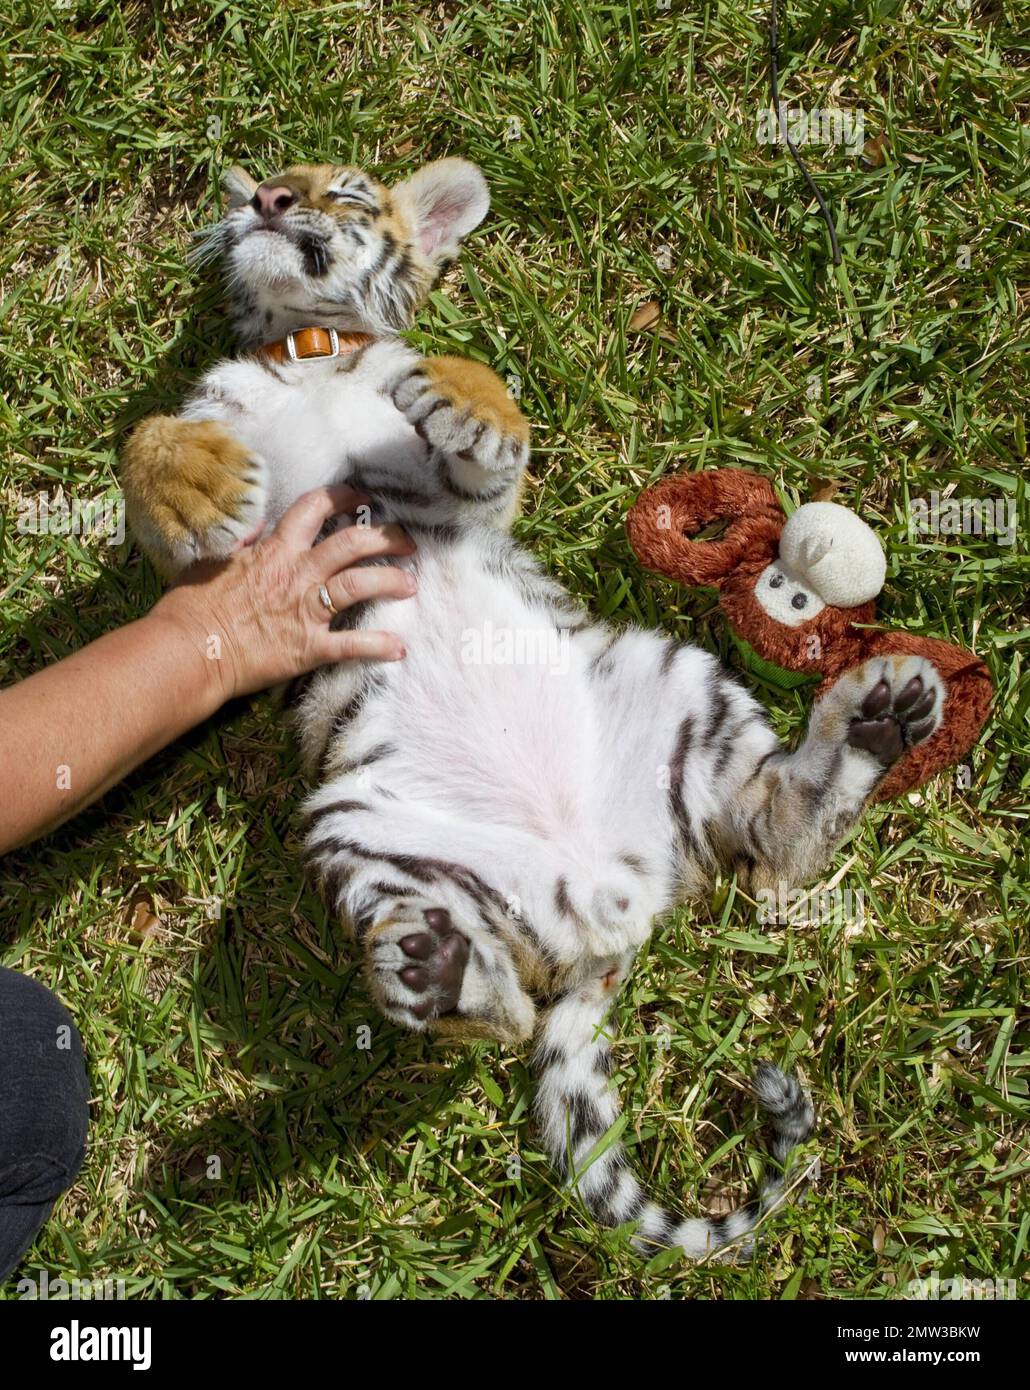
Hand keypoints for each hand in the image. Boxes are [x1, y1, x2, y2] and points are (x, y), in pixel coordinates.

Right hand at [150, 484, 415, 701]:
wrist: (187, 649)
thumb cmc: (190, 607)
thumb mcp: (212, 561)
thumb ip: (240, 544)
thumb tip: (255, 527)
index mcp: (274, 550)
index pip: (314, 509)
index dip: (342, 498)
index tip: (361, 497)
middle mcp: (296, 573)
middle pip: (351, 543)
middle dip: (386, 537)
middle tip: (406, 540)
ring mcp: (305, 610)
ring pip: (359, 584)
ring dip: (391, 581)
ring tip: (411, 583)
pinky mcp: (308, 647)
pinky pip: (351, 645)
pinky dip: (378, 646)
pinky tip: (399, 649)